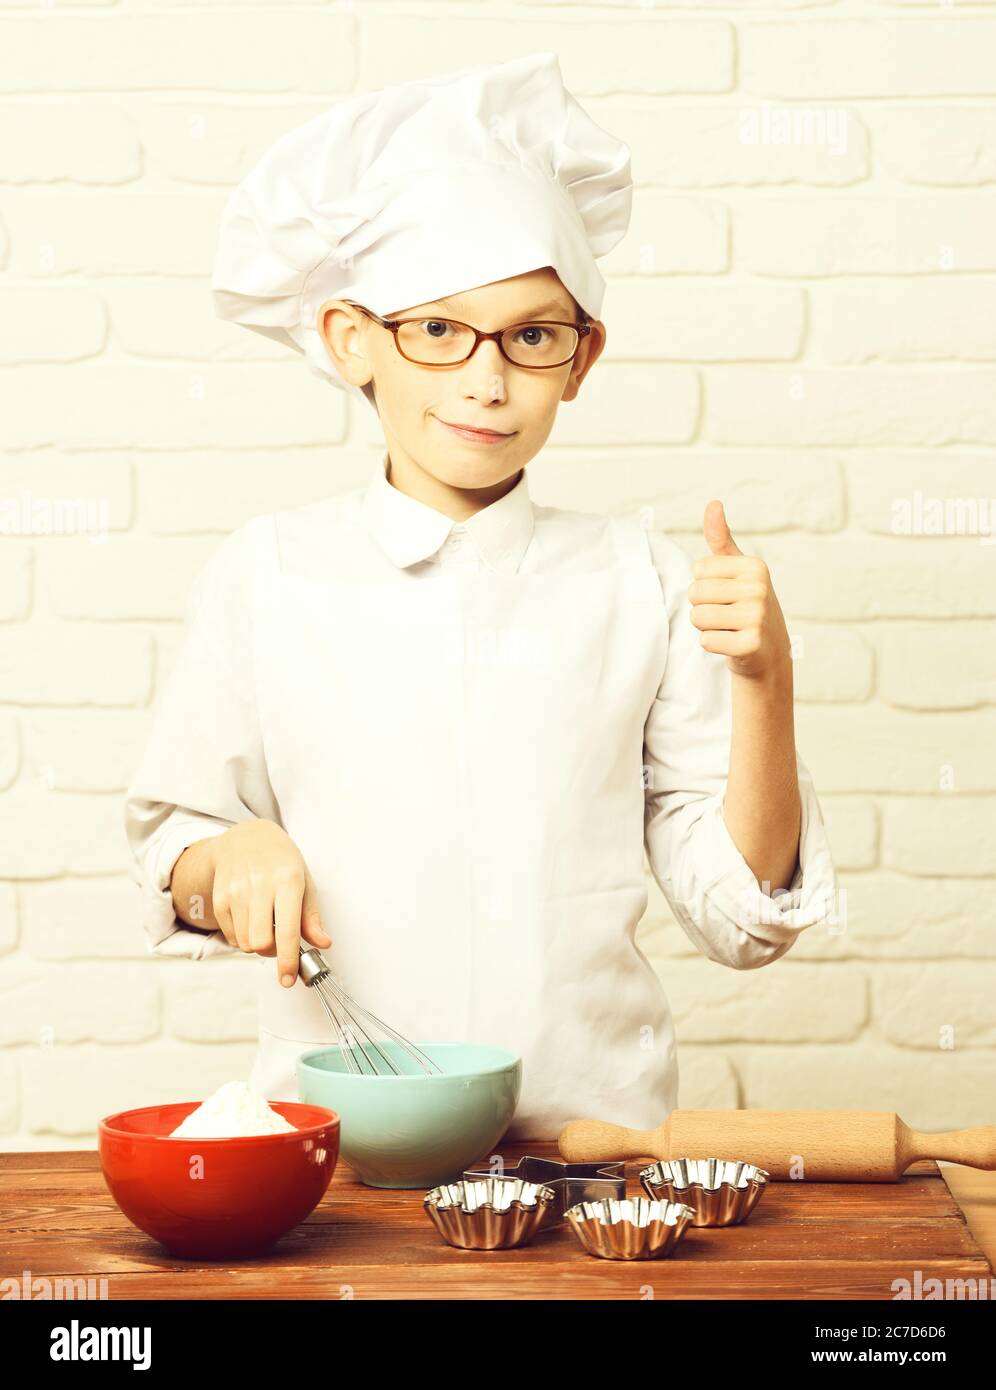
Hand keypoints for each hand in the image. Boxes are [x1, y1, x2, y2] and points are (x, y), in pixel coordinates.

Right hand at [209, 820, 331, 987]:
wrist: (247, 838)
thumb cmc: (282, 861)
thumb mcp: (305, 882)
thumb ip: (312, 917)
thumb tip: (323, 944)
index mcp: (287, 881)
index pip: (288, 931)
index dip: (288, 960)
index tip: (289, 979)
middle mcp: (259, 886)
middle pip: (261, 943)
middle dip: (272, 952)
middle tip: (280, 942)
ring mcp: (236, 892)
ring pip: (245, 943)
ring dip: (257, 945)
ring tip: (265, 926)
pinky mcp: (219, 898)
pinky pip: (231, 936)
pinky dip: (243, 938)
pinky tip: (251, 920)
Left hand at [688, 500, 791, 680]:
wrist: (769, 651)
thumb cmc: (747, 605)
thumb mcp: (737, 569)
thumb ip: (721, 538)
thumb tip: (713, 503)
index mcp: (755, 566)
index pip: (698, 571)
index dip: (705, 586)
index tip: (726, 595)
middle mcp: (759, 589)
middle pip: (695, 593)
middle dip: (703, 608)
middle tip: (726, 615)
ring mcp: (757, 617)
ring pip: (698, 617)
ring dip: (706, 627)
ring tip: (728, 628)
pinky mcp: (751, 644)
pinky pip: (706, 641)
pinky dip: (713, 645)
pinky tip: (732, 644)